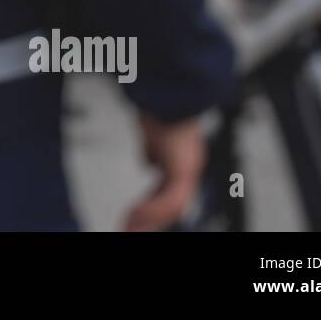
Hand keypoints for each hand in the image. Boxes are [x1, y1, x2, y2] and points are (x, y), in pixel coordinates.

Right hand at [123, 114, 206, 230]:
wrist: (167, 91)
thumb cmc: (160, 104)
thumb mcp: (152, 132)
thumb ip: (152, 149)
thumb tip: (148, 163)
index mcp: (185, 158)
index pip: (169, 191)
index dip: (153, 205)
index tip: (135, 215)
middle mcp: (191, 165)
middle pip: (173, 204)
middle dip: (151, 218)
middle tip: (129, 228)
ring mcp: (190, 168)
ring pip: (173, 206)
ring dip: (149, 218)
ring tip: (129, 225)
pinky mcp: (184, 169)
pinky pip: (170, 199)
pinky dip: (151, 209)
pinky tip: (135, 213)